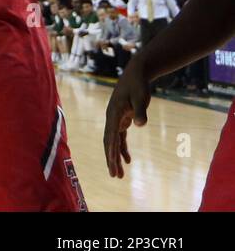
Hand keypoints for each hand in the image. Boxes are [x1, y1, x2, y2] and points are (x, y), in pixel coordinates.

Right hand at [103, 58, 150, 177]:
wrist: (136, 73)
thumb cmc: (138, 85)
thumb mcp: (141, 97)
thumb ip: (140, 111)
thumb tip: (140, 124)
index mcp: (114, 113)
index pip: (111, 136)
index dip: (111, 151)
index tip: (113, 164)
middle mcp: (112, 117)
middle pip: (108, 141)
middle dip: (111, 159)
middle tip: (114, 176)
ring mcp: (116, 118)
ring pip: (113, 141)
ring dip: (115, 156)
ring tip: (119, 174)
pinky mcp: (122, 118)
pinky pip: (119, 137)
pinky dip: (122, 148)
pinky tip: (128, 160)